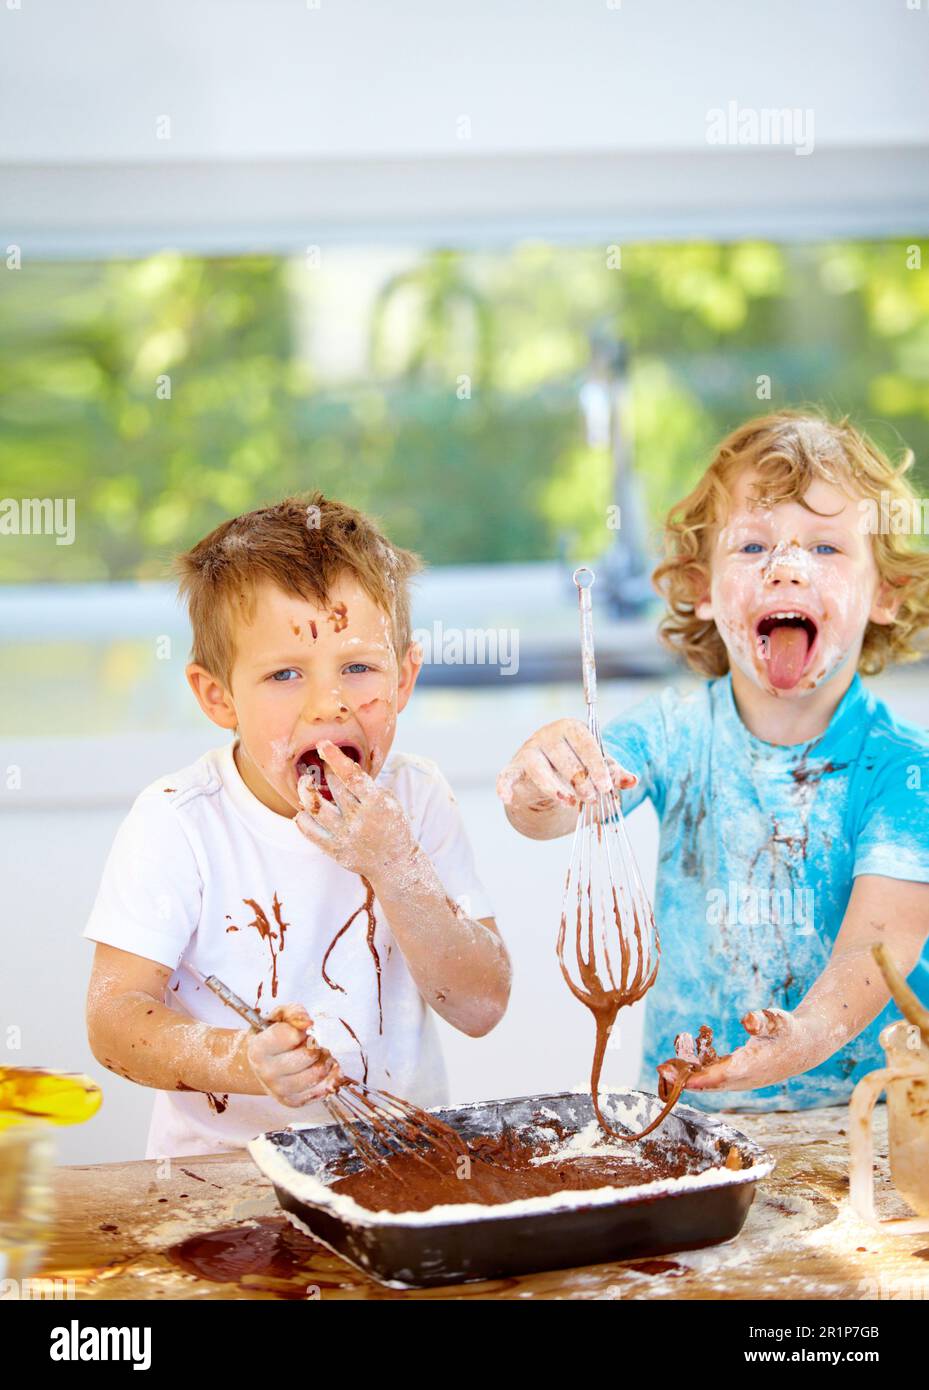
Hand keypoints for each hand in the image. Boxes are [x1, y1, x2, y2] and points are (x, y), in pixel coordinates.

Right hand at [245, 1001, 343, 1107]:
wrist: (263, 1065)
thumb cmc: (273, 1037)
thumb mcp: (278, 1017)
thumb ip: (293, 1012)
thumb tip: (308, 1023)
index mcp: (258, 1049)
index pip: (292, 1035)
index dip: (301, 1030)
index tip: (299, 1032)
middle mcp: (266, 1072)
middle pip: (308, 1055)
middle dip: (316, 1045)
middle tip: (312, 1043)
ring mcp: (279, 1090)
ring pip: (317, 1073)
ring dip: (325, 1060)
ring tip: (319, 1055)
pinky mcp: (293, 1102)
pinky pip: (322, 1089)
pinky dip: (329, 1076)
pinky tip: (322, 1068)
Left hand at [295, 739, 414, 877]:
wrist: (395, 864)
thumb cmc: (392, 825)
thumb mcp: (389, 801)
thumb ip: (367, 785)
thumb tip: (342, 766)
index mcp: (376, 804)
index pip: (352, 776)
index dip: (335, 758)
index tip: (323, 744)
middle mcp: (359, 820)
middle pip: (333, 788)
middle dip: (326, 771)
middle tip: (323, 765)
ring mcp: (345, 836)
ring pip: (315, 808)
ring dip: (307, 791)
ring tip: (306, 782)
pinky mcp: (334, 850)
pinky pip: (309, 830)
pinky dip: (303, 816)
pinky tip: (305, 809)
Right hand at [496, 718, 637, 810]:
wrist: (548, 772)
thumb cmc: (576, 765)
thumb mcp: (597, 767)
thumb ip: (614, 772)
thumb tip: (633, 780)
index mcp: (571, 728)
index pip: (585, 744)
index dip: (596, 766)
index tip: (606, 786)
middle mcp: (548, 734)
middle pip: (565, 759)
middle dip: (580, 782)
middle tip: (591, 799)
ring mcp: (529, 750)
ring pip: (541, 770)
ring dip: (556, 789)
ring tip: (570, 802)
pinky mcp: (514, 767)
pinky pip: (507, 775)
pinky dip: (504, 786)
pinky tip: (507, 798)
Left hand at [672, 1008, 807, 1092]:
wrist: (805, 1046)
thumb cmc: (789, 1030)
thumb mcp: (778, 1020)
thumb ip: (762, 1020)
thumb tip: (747, 1019)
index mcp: (749, 1067)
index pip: (715, 1078)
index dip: (692, 1079)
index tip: (672, 1075)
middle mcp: (742, 1078)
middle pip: (706, 1082)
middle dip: (683, 1077)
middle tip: (661, 1068)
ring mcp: (740, 1079)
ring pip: (708, 1078)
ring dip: (690, 1066)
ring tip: (679, 1042)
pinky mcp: (739, 1074)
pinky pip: (714, 1073)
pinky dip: (700, 1063)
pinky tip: (690, 1043)